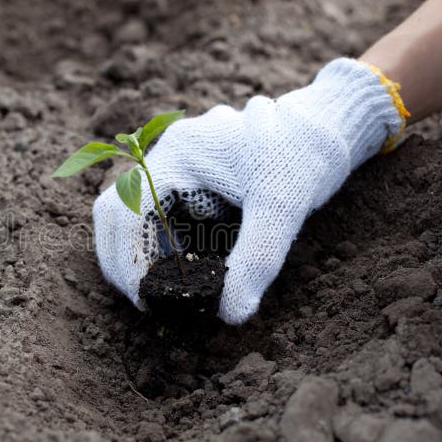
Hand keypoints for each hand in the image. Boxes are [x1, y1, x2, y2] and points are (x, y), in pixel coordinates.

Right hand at [93, 59, 403, 323]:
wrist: (325, 128)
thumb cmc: (304, 157)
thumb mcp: (283, 208)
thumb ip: (256, 259)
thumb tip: (229, 313)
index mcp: (181, 152)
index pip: (128, 208)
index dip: (128, 258)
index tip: (147, 298)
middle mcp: (169, 154)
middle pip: (115, 208)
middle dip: (122, 259)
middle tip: (146, 301)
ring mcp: (175, 164)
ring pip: (130, 212)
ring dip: (137, 253)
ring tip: (160, 291)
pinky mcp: (187, 177)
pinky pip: (155, 213)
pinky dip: (158, 246)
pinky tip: (181, 270)